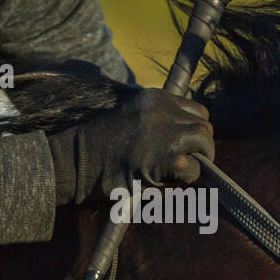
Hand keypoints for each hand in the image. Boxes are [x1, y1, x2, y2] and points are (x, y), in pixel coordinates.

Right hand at [47, 88, 215, 204]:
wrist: (74, 161)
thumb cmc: (99, 145)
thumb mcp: (131, 118)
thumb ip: (159, 120)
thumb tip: (190, 134)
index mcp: (155, 98)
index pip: (196, 111)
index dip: (194, 131)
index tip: (186, 145)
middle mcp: (163, 110)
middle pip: (205, 127)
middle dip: (201, 146)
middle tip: (188, 161)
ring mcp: (167, 133)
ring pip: (205, 144)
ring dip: (199, 160)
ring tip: (181, 171)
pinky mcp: (169, 159)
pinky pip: (195, 169)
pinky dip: (187, 179)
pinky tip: (168, 181)